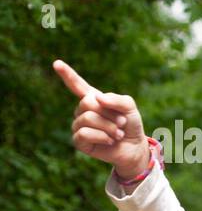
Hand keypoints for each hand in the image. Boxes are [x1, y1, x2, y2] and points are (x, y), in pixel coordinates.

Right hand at [52, 59, 150, 178]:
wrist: (135, 147)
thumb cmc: (130, 125)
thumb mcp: (129, 107)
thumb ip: (117, 99)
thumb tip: (96, 99)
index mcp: (93, 99)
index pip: (77, 85)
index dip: (67, 74)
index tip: (56, 63)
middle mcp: (82, 111)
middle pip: (88, 103)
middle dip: (109, 113)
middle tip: (121, 123)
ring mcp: (78, 125)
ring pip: (88, 118)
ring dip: (109, 127)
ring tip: (117, 133)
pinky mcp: (79, 141)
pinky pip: (85, 134)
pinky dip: (102, 137)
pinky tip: (109, 141)